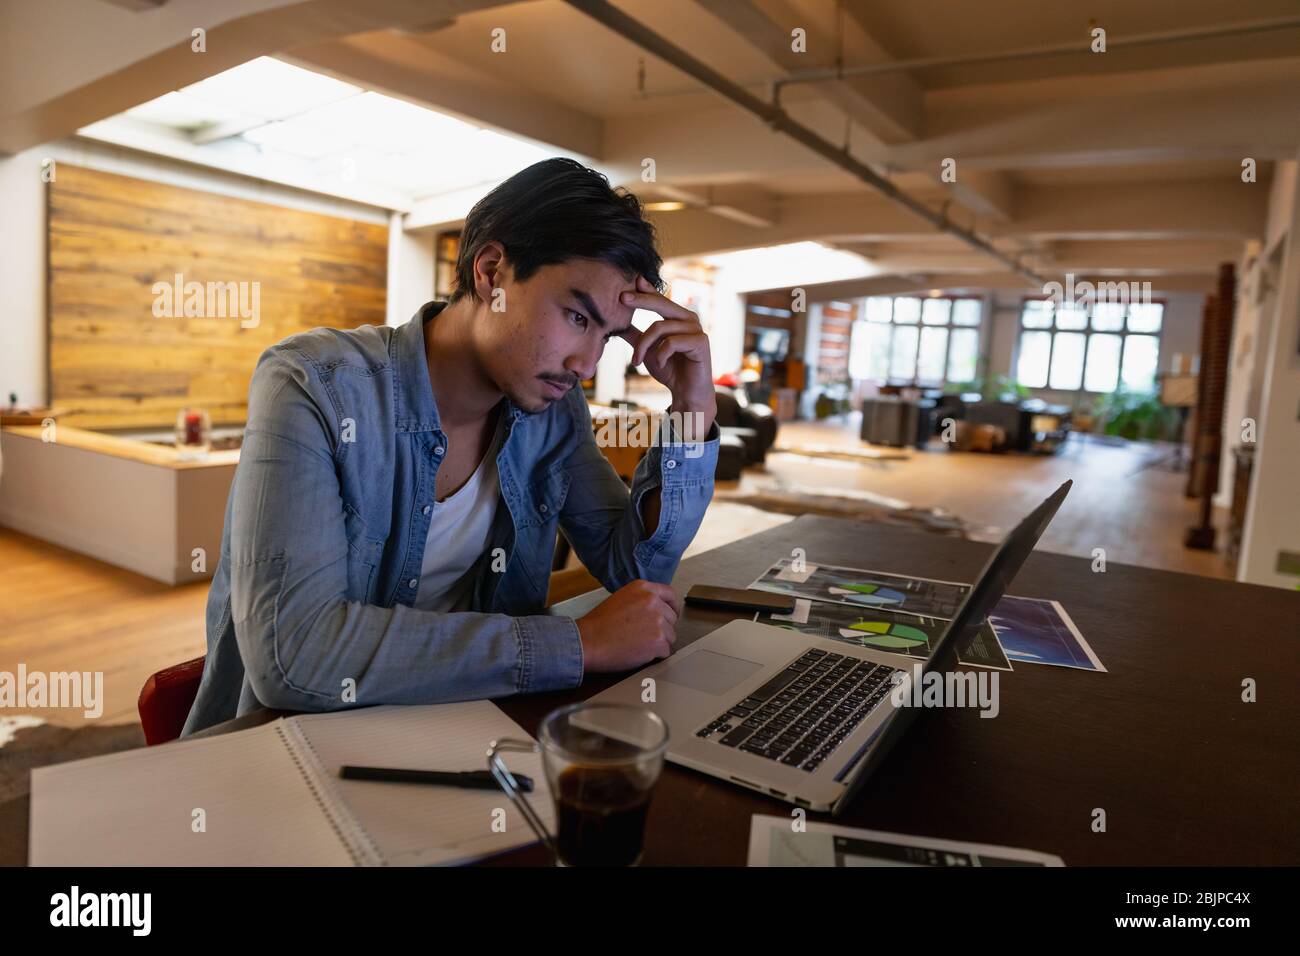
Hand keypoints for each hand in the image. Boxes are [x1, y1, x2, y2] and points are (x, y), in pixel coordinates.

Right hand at [575, 579, 681, 672]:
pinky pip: (665, 651)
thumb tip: (657, 609)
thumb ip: (641, 600)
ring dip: (658, 643)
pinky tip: (638, 652)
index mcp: (643, 588)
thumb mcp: (621, 599)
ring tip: (637, 644)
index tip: (671, 614)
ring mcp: (657, 621)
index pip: (670, 594)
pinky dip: (655, 655)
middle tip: (643, 635)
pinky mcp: (658, 641)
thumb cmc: (598, 624)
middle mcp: (653, 601)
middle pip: (671, 618)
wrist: (588, 641)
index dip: (672, 607)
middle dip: (661, 628)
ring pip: (670, 636)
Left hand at [617, 276, 716, 433]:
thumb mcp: (647, 350)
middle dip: (641, 300)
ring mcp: (696, 329)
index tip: (632, 281)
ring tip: (636, 361)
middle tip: (622, 298)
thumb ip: (636, 336)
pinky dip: (660, 354)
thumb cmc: (670, 370)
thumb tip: (617, 324)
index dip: (646, 290)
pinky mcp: (701, 342)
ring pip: (660, 327)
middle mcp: (689, 318)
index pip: (660, 299)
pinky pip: (672, 342)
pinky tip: (660, 364)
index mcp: (677, 317)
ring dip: (643, 346)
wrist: (686, 393)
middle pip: (661, 303)